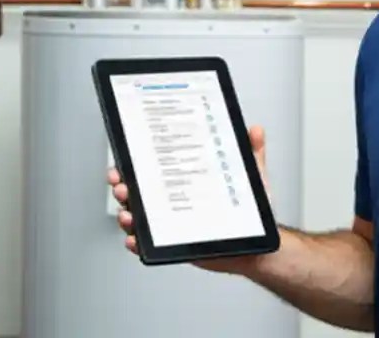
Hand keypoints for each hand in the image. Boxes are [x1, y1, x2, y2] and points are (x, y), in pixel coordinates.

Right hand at [107, 124, 272, 275]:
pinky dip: (137, 242)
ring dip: (126, 214)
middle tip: (121, 185)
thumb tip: (255, 130)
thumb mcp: (249, 178)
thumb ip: (251, 153)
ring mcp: (170, 222)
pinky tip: (135, 239)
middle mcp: (173, 200)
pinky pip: (148, 244)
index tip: (123, 160)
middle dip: (122, 186)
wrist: (256, 247)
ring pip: (138, 216)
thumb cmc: (248, 213)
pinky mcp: (173, 243)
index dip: (133, 163)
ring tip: (128, 214)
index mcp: (184, 179)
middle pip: (137, 191)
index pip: (153, 167)